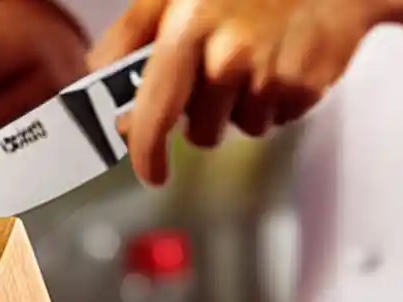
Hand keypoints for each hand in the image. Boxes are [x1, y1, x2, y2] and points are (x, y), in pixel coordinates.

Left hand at [89, 0, 388, 185]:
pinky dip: (277, 100)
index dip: (148, 153)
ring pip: (241, 128)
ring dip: (242, 107)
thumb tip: (95, 80)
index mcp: (188, 30)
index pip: (155, 115)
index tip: (150, 171)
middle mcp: (229, 55)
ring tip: (255, 59)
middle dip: (202, 116)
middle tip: (217, 75)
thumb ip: (128, 37)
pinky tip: (281, 60)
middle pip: (200, 132)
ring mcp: (271, 73)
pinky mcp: (307, 85)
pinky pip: (278, 119)